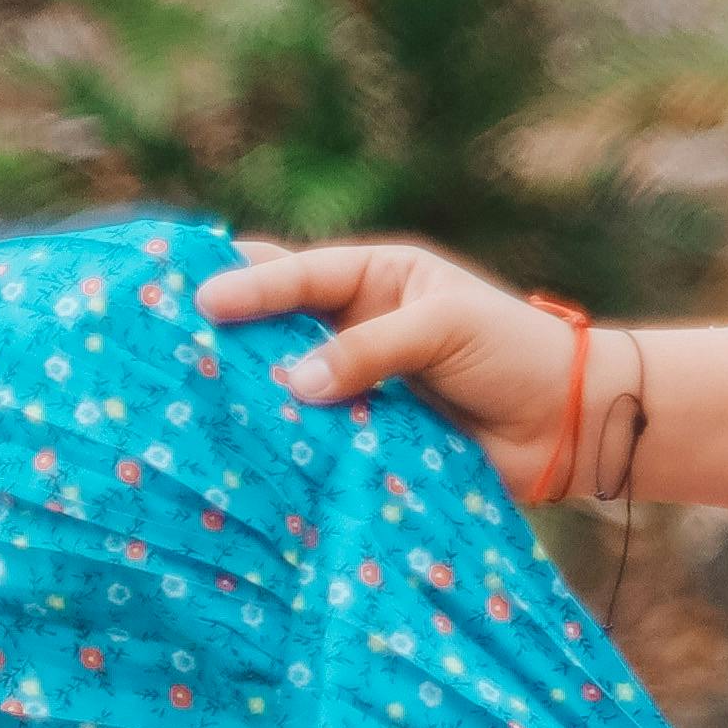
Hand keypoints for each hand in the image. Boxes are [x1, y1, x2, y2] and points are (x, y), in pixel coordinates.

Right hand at [194, 238, 584, 458]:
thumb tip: (296, 383)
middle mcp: (354, 328)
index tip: (201, 299)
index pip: (298, 274)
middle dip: (224, 335)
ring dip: (243, 393)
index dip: (248, 285)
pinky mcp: (361, 436)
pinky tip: (232, 453)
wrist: (569, 424)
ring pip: (283, 385)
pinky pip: (308, 436)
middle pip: (274, 327)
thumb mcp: (446, 329)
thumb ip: (372, 349)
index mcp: (377, 280)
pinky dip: (276, 442)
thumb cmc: (516, 354)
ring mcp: (354, 384)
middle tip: (159, 342)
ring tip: (180, 400)